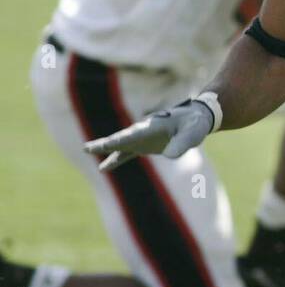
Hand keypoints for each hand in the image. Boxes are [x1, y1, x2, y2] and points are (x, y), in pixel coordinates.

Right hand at [84, 98, 216, 171]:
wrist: (195, 119)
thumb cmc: (194, 124)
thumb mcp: (193, 133)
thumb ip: (183, 143)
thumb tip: (170, 156)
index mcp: (153, 126)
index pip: (135, 134)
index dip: (121, 140)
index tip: (108, 143)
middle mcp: (143, 131)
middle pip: (121, 138)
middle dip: (106, 144)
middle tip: (88, 148)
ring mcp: (141, 138)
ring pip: (120, 145)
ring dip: (106, 150)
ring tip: (87, 151)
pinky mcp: (143, 145)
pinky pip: (126, 153)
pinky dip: (116, 159)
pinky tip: (104, 167)